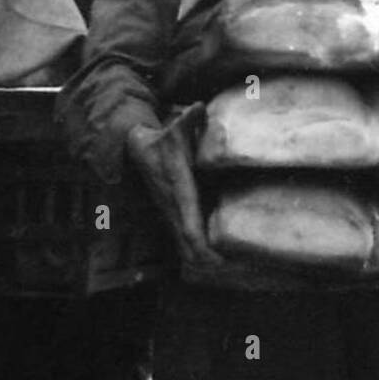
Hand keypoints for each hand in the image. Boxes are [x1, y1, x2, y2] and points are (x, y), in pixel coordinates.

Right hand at [125, 114, 222, 270]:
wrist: (138, 151)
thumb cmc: (162, 140)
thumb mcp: (175, 129)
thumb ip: (189, 120)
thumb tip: (199, 107)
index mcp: (179, 192)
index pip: (189, 226)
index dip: (203, 246)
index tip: (218, 261)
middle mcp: (175, 209)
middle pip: (191, 248)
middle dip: (212, 263)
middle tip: (240, 272)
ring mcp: (174, 216)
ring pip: (188, 250)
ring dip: (208, 263)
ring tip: (237, 271)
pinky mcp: (176, 217)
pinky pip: (188, 243)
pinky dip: (202, 256)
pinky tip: (221, 263)